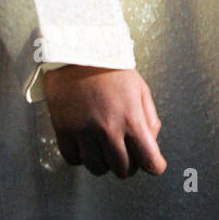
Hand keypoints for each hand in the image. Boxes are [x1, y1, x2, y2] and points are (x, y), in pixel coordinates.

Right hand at [43, 65, 166, 178]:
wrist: (78, 49)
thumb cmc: (111, 67)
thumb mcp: (140, 88)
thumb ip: (149, 118)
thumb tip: (150, 143)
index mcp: (131, 119)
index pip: (149, 160)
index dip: (155, 166)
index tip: (154, 165)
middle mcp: (108, 130)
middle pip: (123, 170)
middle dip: (129, 165)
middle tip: (126, 153)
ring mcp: (84, 131)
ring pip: (97, 169)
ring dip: (104, 163)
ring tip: (104, 147)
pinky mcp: (64, 130)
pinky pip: (73, 160)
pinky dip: (81, 157)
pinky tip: (85, 144)